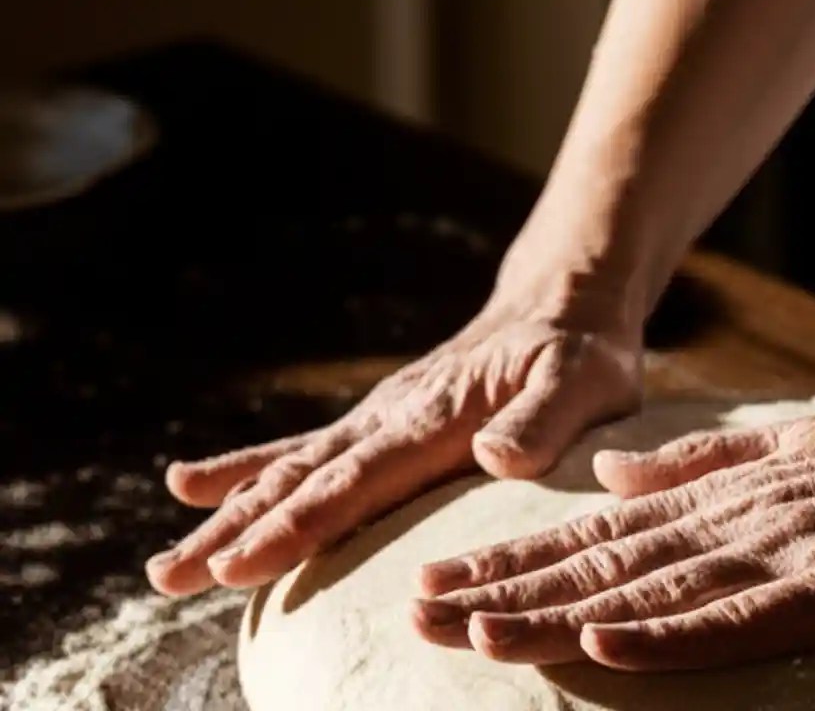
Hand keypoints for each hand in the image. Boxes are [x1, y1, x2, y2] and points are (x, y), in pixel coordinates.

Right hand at [146, 295, 640, 596]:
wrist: (561, 301)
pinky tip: (194, 485)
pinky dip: (249, 469)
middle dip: (237, 532)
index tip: (237, 562)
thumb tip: (495, 458)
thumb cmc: (580, 350)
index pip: (355, 480)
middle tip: (170, 577)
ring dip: (229, 516)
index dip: (296, 525)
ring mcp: (380, 416)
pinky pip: (308, 449)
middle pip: (302, 480)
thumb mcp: (583, 381)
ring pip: (290, 470)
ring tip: (166, 564)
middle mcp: (392, 416)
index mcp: (436, 417)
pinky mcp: (383, 420)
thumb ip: (543, 420)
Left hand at [413, 402, 814, 670]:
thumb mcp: (782, 453)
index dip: (511, 558)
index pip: (592, 534)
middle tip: (416, 611)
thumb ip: (691, 462)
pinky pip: (733, 619)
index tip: (440, 580)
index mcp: (715, 496)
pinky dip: (664, 635)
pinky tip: (603, 644)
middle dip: (502, 589)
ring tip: (474, 632)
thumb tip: (607, 471)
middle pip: (596, 563)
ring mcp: (774, 554)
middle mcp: (726, 521)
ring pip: (644, 590)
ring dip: (555, 612)